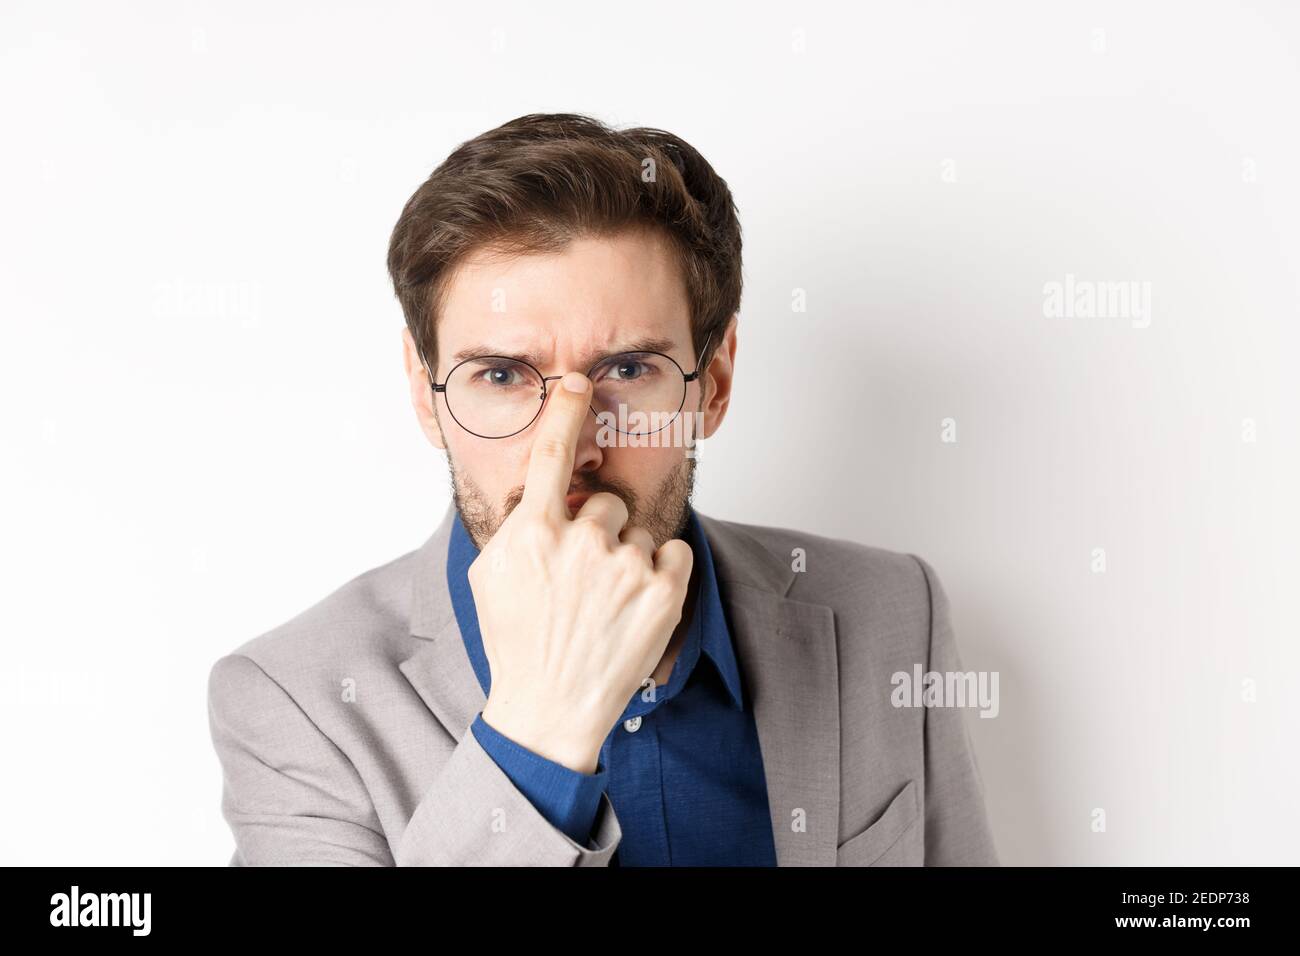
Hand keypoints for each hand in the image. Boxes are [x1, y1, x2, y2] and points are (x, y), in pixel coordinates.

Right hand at [472, 371, 693, 774]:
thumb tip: (537, 493)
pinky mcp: (664, 592)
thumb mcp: (489, 575)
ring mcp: (626, 566)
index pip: (552, 454)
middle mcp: (582, 541)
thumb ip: (516, 525)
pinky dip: (660, 573)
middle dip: (596, 530)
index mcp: (534, 532)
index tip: (579, 385)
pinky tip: (634, 605)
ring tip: (605, 603)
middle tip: (582, 577)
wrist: (550, 708)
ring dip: (626, 557)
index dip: (567, 413)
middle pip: (603, 502)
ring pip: (636, 531)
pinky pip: (672, 553)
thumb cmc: (515, 640)